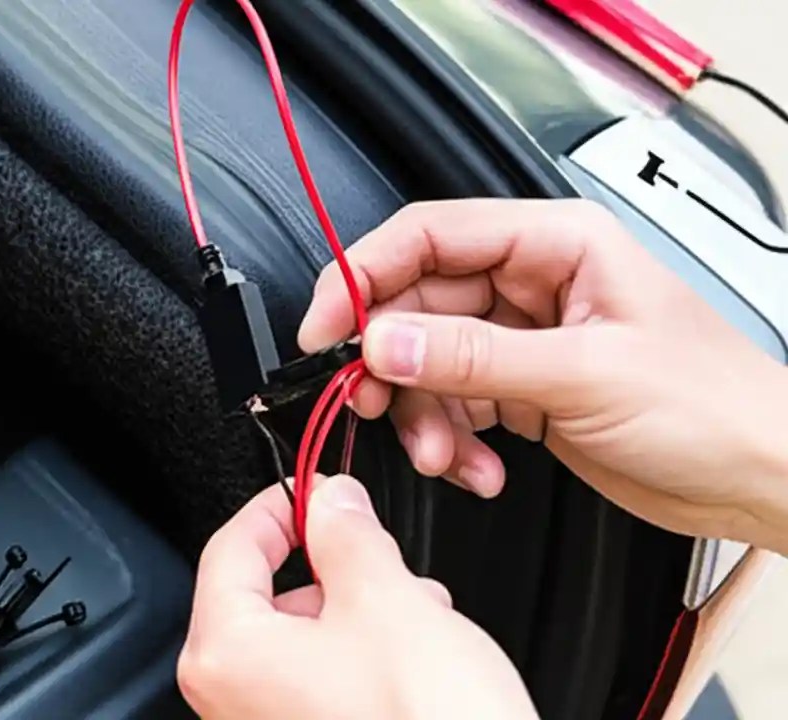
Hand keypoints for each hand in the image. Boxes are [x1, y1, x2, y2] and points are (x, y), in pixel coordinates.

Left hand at [177, 476, 537, 719]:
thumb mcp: (388, 603)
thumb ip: (348, 537)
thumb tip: (332, 503)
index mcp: (226, 654)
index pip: (229, 548)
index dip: (279, 508)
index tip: (317, 490)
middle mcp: (231, 699)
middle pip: (269, 595)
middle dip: (335, 570)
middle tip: (382, 556)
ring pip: (305, 639)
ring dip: (362, 614)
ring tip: (419, 619)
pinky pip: (323, 681)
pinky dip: (365, 657)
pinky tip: (416, 660)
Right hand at [299, 199, 787, 552]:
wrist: (762, 477)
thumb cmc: (715, 405)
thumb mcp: (583, 374)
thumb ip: (472, 356)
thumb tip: (383, 342)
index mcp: (555, 243)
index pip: (429, 235)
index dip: (363, 276)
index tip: (327, 329)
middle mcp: (533, 282)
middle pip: (416, 304)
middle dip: (391, 363)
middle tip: (370, 400)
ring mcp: (524, 337)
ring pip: (426, 361)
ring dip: (424, 415)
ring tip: (446, 453)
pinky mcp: (522, 387)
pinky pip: (452, 404)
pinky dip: (452, 441)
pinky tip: (480, 466)